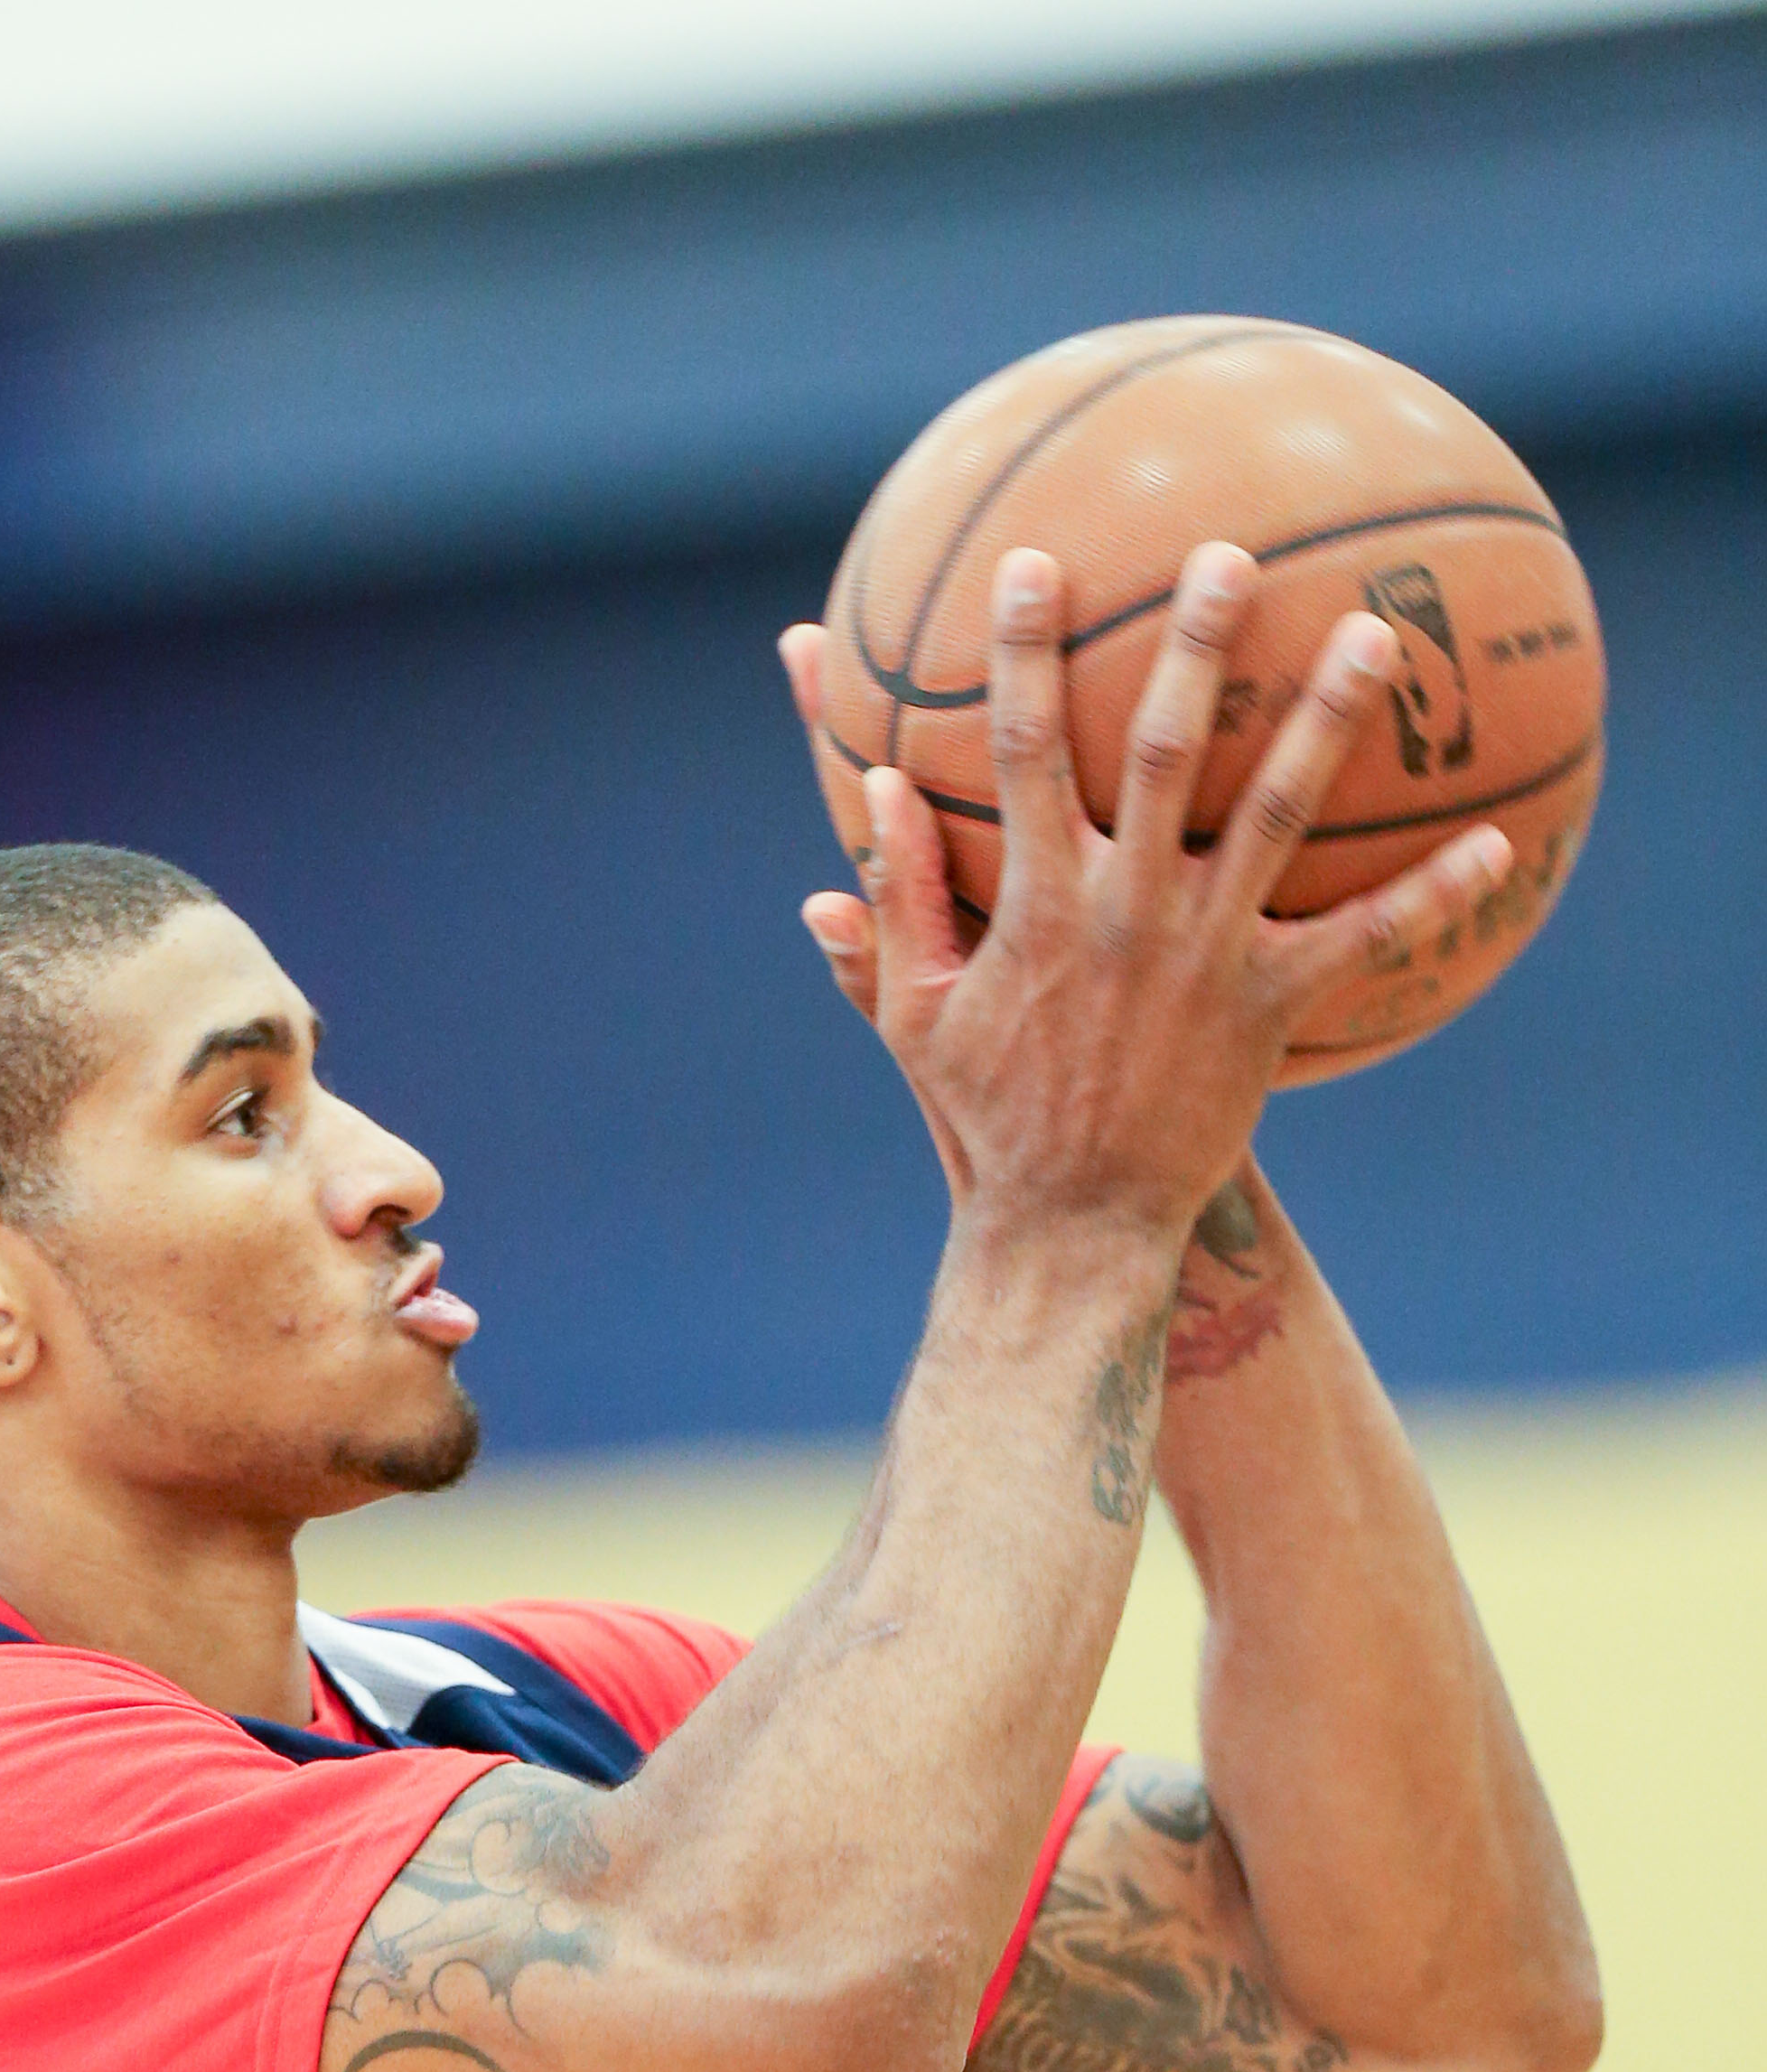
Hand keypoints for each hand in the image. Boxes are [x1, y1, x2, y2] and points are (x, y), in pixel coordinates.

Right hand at [780, 547, 1512, 1237]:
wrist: (1071, 1221)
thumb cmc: (989, 1114)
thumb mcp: (913, 1013)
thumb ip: (896, 900)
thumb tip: (872, 792)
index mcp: (1034, 902)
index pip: (1022, 751)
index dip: (1023, 654)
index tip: (1034, 564)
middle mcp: (1124, 909)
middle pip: (1165, 748)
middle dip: (1193, 644)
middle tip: (1228, 554)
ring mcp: (1203, 953)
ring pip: (1277, 811)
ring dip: (1326, 718)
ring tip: (1372, 636)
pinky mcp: (1267, 1005)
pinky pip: (1361, 937)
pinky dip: (1431, 894)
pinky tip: (1495, 844)